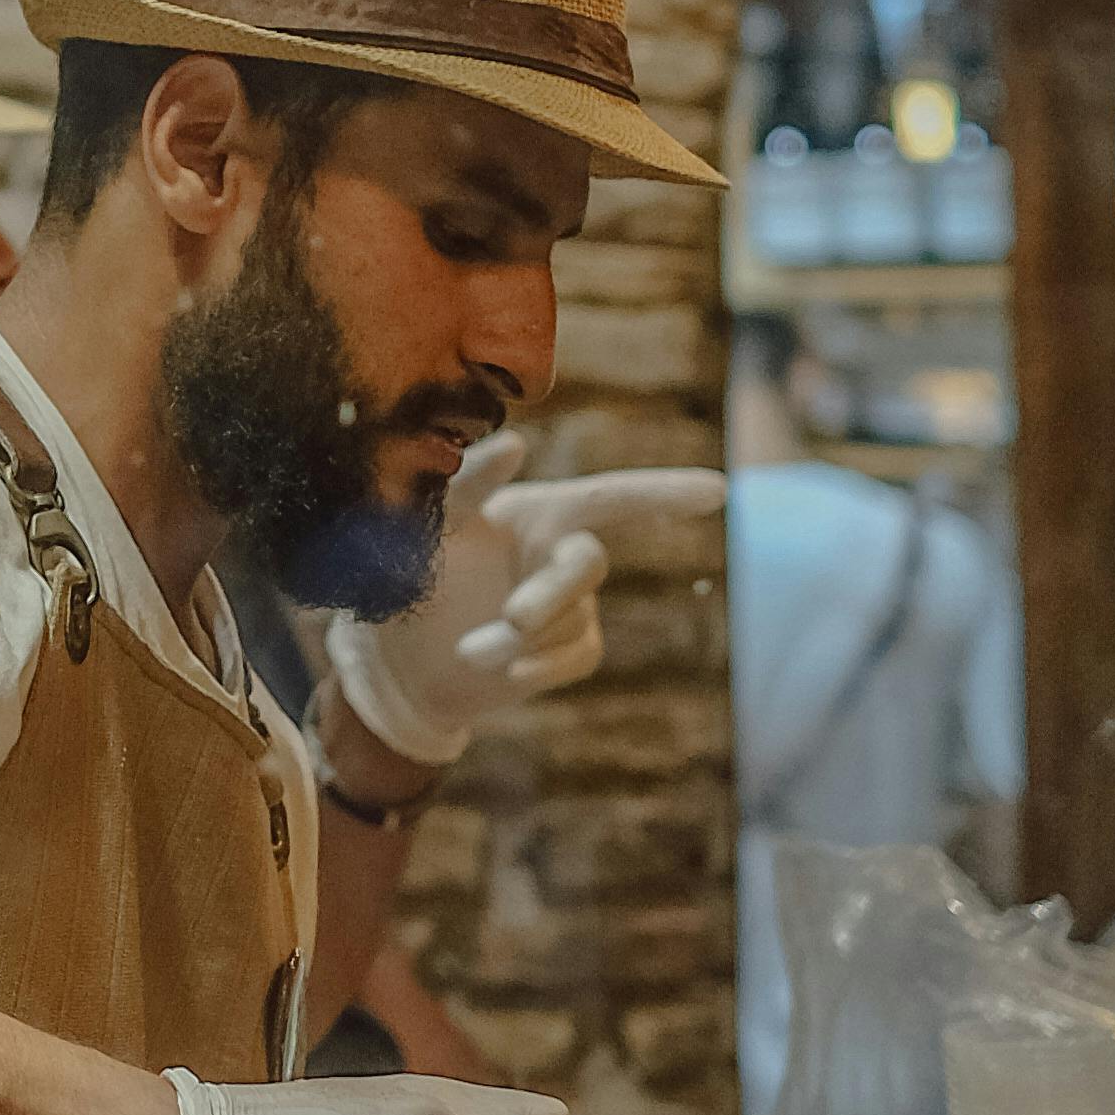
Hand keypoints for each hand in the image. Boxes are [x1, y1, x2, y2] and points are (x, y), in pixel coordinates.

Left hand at [322, 442, 722, 771]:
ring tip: (466, 650)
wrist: (396, 657)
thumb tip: (516, 444)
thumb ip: (464, 482)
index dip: (664, 493)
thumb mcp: (428, 523)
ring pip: (571, 618)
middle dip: (553, 592)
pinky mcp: (568, 652)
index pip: (610, 497)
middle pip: (589, 563)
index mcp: (540, 511)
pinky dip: (538, 664)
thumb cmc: (412, 571)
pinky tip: (500, 669)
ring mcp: (571, 606)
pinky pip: (574, 656)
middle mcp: (562, 554)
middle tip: (512, 618)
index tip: (718, 491)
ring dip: (517, 638)